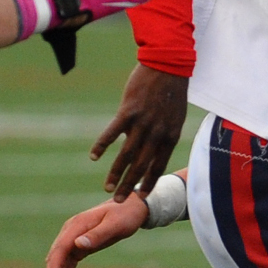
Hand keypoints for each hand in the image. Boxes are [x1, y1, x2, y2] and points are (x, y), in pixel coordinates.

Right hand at [46, 195, 150, 267]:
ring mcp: (73, 238)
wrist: (132, 207)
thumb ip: (97, 235)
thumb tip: (78, 244)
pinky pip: (68, 262)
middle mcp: (71, 231)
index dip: (55, 267)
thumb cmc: (126, 215)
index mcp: (77, 225)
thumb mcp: (115, 225)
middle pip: (56, 256)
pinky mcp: (79, 245)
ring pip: (60, 261)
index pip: (61, 248)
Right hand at [93, 63, 188, 199]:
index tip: (140, 196)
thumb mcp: (174, 117)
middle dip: (129, 186)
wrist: (168, 65)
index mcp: (170, 137)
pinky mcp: (128, 111)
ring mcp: (142, 123)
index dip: (149, 182)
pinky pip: (112, 133)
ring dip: (115, 174)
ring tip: (108, 188)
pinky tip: (94, 157)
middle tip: (119, 202)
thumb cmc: (171, 91)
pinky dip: (102, 145)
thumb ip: (162, 135)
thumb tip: (148, 149)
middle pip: (141, 166)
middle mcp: (157, 134)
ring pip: (126, 155)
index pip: (158, 166)